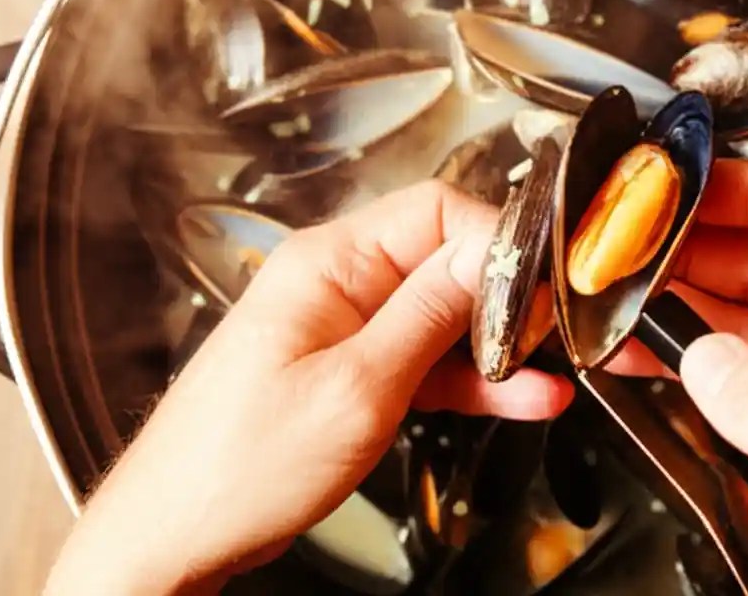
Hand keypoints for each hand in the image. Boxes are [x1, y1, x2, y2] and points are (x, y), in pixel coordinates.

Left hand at [44, 181, 574, 594]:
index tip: (545, 283)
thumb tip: (488, 257)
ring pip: (451, 317)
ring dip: (507, 345)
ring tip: (562, 368)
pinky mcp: (359, 371)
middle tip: (568, 328)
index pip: (438, 212)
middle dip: (517, 295)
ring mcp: (351, 329)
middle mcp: (342, 284)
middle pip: (451, 262)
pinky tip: (526, 396)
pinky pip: (433, 362)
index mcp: (329, 264)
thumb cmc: (237, 466)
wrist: (179, 534)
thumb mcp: (357, 388)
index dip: (501, 242)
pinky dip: (479, 380)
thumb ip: (429, 317)